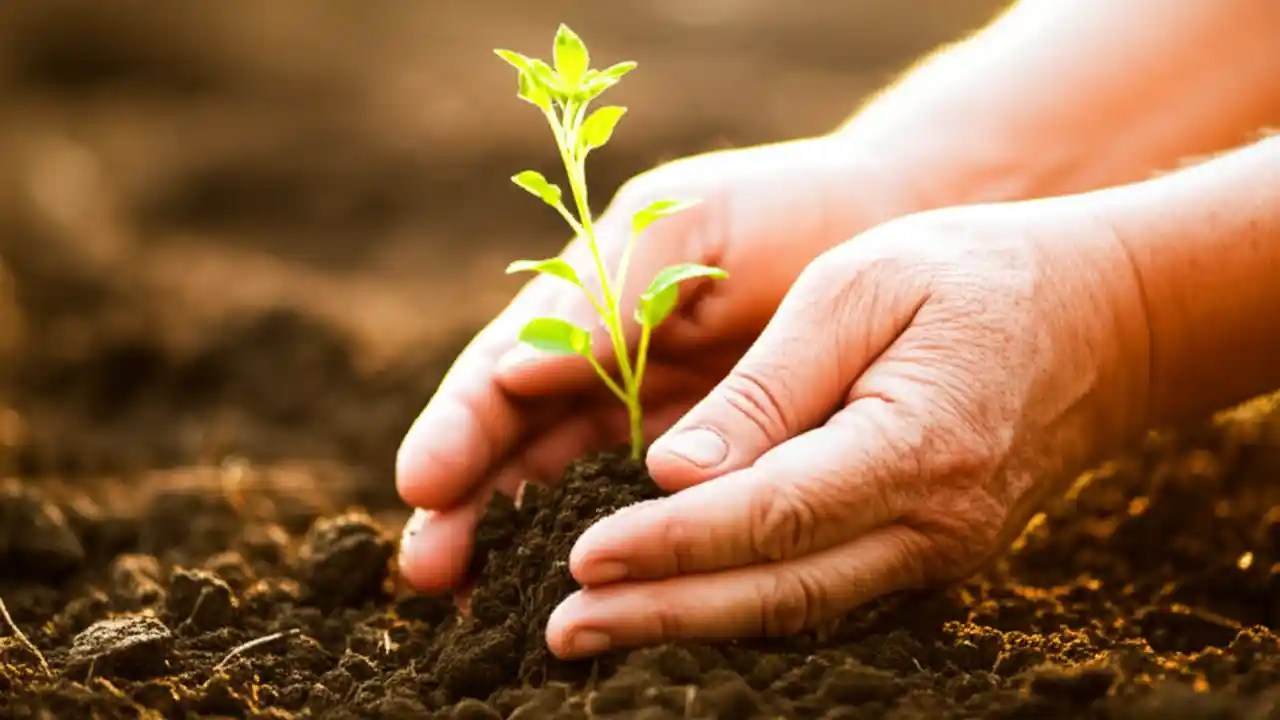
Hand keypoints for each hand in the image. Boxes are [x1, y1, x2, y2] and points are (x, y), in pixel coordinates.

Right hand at [396, 136, 917, 590]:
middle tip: (426, 571)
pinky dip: (607, 552)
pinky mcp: (705, 463)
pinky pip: (646, 514)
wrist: (883, 224)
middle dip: (464, 508)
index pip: (498, 375)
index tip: (422, 484)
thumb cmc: (778, 208)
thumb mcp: (683, 228)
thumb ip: (608, 298)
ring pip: (565, 493)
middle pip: (512, 449)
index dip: (455, 429)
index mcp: (580, 306)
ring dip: (516, 546)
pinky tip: (583, 592)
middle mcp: (601, 372)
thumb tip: (515, 376)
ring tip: (473, 603)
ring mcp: (649, 422)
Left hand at [545, 201, 1151, 657]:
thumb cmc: (971, 277)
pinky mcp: (930, 556)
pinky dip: (741, 607)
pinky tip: (676, 606)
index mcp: (916, 446)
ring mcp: (939, 554)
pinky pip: (823, 596)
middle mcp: (935, 525)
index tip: (583, 560)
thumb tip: (674, 472)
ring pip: (797, 610)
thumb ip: (768, 385)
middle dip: (662, 612)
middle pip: (777, 590)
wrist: (1102, 320)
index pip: (771, 516)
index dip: (672, 545)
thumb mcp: (860, 288)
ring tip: (595, 630)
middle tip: (562, 630)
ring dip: (690, 624)